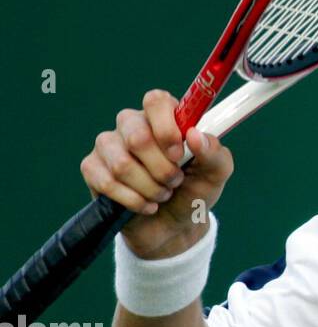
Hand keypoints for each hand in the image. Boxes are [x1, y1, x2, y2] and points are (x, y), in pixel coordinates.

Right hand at [80, 89, 233, 258]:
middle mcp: (133, 124)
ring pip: (122, 164)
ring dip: (149, 188)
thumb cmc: (194, 190)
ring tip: (163, 194)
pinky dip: (133, 200)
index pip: (156, 101)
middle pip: (137, 137)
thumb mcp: (216, 173)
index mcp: (164, 116)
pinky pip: (107, 182)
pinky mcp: (92, 168)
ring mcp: (109, 144)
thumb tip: (195, 135)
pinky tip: (146, 205)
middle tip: (175, 181)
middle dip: (162, 169)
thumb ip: (214, 152)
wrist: (173, 225)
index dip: (166, 129)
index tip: (179, 154)